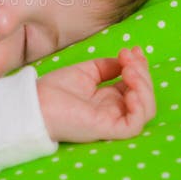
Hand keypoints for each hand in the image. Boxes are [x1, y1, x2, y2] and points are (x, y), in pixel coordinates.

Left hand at [36, 46, 155, 142]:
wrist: (34, 104)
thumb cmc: (53, 91)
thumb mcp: (85, 72)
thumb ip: (107, 67)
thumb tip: (127, 61)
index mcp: (108, 98)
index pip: (135, 84)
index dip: (140, 66)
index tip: (134, 49)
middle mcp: (113, 110)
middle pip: (144, 95)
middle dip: (142, 72)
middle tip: (129, 57)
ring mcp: (112, 121)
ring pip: (146, 110)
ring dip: (144, 87)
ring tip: (129, 71)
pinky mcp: (108, 130)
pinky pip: (135, 125)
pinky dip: (140, 107)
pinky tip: (130, 91)